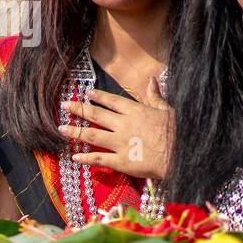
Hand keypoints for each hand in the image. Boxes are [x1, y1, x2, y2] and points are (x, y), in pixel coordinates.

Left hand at [58, 77, 172, 180]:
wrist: (181, 155)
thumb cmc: (178, 132)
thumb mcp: (168, 110)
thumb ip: (155, 97)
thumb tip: (152, 80)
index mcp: (135, 111)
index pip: (112, 101)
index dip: (98, 97)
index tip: (87, 93)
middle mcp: (123, 125)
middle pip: (96, 115)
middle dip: (78, 109)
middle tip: (65, 105)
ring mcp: (120, 143)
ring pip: (92, 135)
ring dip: (75, 131)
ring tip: (61, 128)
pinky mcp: (121, 161)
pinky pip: (99, 159)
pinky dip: (86, 158)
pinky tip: (74, 157)